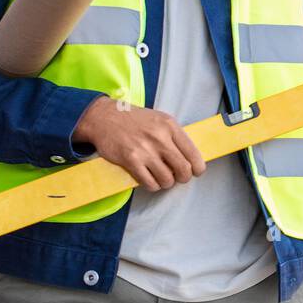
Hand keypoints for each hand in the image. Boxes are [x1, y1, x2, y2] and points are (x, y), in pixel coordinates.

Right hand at [72, 95, 205, 190]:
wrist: (104, 117)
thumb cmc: (134, 120)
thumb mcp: (159, 119)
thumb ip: (174, 136)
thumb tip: (190, 157)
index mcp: (170, 126)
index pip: (193, 154)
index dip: (198, 168)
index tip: (195, 172)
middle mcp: (160, 138)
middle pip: (184, 170)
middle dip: (183, 178)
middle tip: (177, 177)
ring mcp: (145, 150)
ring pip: (167, 180)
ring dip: (166, 183)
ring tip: (161, 177)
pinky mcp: (131, 160)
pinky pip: (150, 183)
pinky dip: (152, 185)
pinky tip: (149, 179)